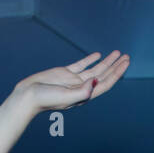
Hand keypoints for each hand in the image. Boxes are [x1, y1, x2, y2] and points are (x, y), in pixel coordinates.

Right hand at [12, 51, 130, 115]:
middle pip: (103, 75)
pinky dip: (90, 59)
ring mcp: (73, 80)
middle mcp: (81, 88)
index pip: (105, 83)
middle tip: (126, 56)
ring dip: (106, 61)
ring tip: (117, 53)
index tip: (125, 63)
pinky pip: (81, 65)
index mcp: (84, 95)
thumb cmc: (45, 99)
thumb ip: (82, 91)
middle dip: (115, 66)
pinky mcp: (64, 73)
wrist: (27, 96)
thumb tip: (96, 81)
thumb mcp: (66, 97)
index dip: (116, 73)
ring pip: (94, 69)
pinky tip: (97, 55)